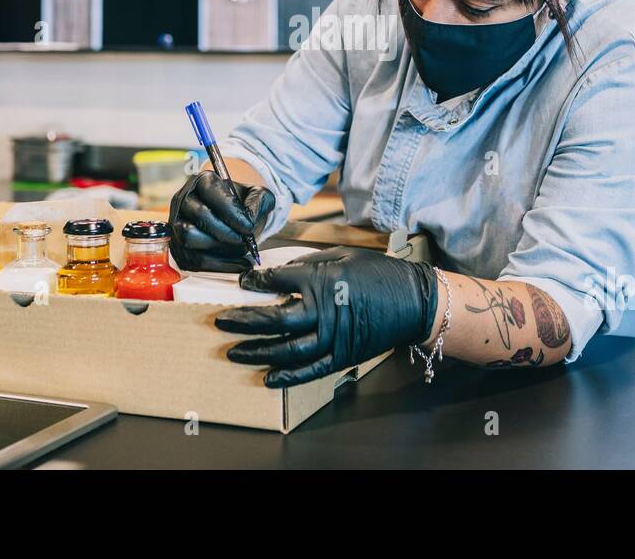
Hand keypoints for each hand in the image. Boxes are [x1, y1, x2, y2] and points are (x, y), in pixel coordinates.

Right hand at [168, 171, 274, 271]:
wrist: (232, 220)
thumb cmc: (242, 206)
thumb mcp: (258, 196)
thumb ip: (260, 201)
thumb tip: (250, 218)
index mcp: (202, 181)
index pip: (212, 192)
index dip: (231, 212)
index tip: (248, 227)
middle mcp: (184, 199)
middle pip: (200, 215)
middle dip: (226, 232)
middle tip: (244, 241)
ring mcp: (176, 223)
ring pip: (190, 238)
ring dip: (218, 248)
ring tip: (239, 250)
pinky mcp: (177, 246)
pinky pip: (193, 260)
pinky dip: (218, 265)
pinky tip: (238, 264)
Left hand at [215, 246, 438, 387]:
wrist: (413, 301)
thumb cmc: (378, 273)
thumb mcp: (342, 256)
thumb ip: (307, 262)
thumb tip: (277, 269)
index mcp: (321, 281)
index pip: (276, 282)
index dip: (254, 283)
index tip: (241, 282)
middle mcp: (322, 312)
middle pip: (272, 319)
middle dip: (243, 321)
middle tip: (221, 321)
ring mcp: (332, 338)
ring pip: (284, 349)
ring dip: (256, 351)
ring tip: (233, 351)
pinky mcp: (341, 357)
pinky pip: (308, 371)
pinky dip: (286, 376)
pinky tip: (266, 377)